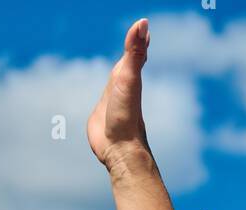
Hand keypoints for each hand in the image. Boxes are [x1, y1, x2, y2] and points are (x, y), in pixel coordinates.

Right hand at [87, 17, 150, 168]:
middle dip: (132, 49)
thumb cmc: (126, 115)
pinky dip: (105, 93)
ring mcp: (112, 101)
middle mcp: (121, 87)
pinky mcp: (101, 116)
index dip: (139, 38)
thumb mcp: (129, 78)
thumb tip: (143, 22)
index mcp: (127, 76)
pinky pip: (103, 99)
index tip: (144, 25)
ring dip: (119, 71)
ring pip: (116, 81)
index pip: (137, 52)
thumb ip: (134, 51)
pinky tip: (109, 97)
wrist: (120, 150)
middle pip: (127, 64)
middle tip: (138, 34)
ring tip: (124, 64)